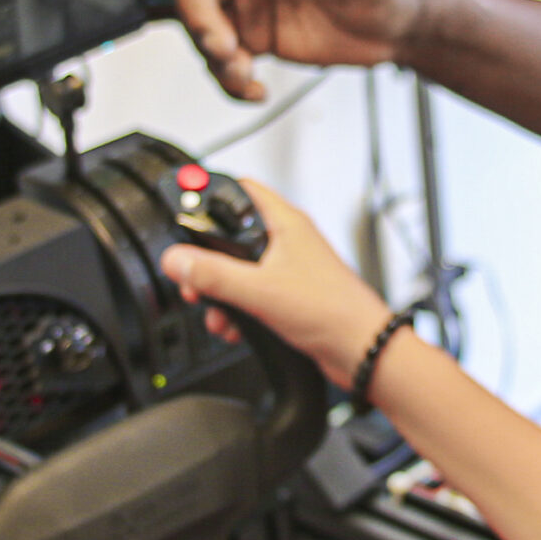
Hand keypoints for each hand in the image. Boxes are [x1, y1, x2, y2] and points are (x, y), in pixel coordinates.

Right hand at [112, 0, 426, 99]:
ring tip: (246, 76)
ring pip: (204, 30)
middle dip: (203, 25)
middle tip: (228, 50)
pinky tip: (254, 90)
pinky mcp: (257, 38)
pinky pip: (224, 60)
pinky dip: (230, 81)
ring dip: (216, 59)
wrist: (401, 26)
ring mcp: (251, 5)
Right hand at [159, 180, 392, 383]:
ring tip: (216, 311)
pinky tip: (234, 327)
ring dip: (221, 293)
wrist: (362, 351)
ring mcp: (289, 270)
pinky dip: (237, 310)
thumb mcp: (259, 290)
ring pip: (239, 271)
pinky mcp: (289, 298)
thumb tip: (178, 260)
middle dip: (208, 261)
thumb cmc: (333, 311)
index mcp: (285, 224)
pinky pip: (251, 296)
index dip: (209, 193)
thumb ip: (214, 274)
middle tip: (194, 278)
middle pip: (232, 237)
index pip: (241, 189)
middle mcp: (288, 242)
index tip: (185, 207)